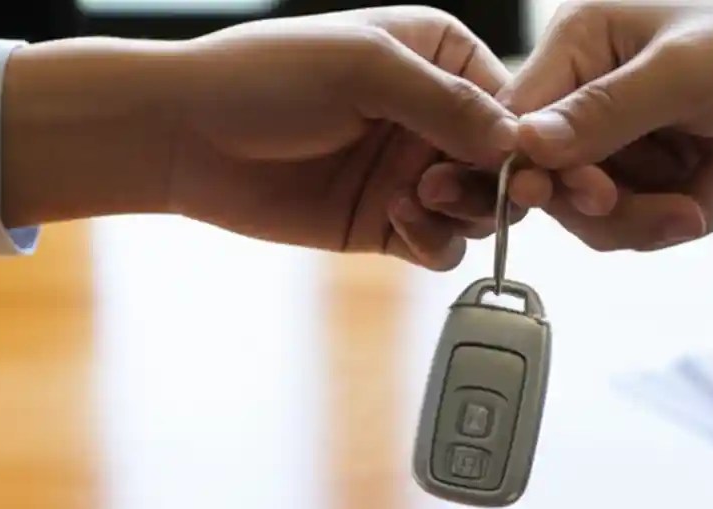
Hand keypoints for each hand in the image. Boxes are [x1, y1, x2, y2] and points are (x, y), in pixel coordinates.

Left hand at [2, 7, 517, 269]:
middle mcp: (433, 116)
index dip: (528, 141)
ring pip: (480, 211)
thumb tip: (517, 143)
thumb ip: (447, 103)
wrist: (184, 135)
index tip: (527, 170)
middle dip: (500, 185)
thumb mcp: (365, 68)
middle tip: (474, 193)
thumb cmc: (264, 77)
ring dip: (463, 213)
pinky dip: (432, 241)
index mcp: (439, 58)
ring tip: (416, 198)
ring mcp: (410, 171)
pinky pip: (439, 246)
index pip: (514, 105)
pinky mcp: (385, 223)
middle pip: (506, 166)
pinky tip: (397, 219)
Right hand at [421, 0, 712, 251]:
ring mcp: (629, 132)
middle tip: (665, 208)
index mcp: (584, 40)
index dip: (536, 170)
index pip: (520, 119)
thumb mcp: (682, 73)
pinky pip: (638, 220)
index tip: (573, 196)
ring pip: (596, 211)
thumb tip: (523, 148)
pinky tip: (712, 191)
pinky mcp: (661, 168)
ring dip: (647, 219)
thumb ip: (599, 115)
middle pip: (556, 179)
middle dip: (610, 206)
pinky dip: (674, 218)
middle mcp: (596, 87)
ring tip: (696, 204)